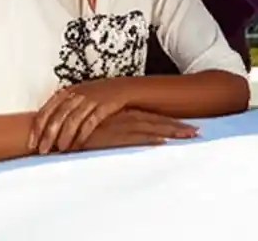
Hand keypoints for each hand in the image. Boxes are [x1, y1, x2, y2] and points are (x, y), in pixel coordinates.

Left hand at [28, 79, 131, 154]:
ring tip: (60, 151)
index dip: (37, 128)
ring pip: (72, 120)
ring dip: (64, 137)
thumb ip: (63, 109)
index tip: (31, 143)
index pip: (46, 110)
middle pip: (57, 116)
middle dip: (48, 135)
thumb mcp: (78, 97)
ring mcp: (91, 100)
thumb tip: (45, 131)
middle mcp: (77, 94)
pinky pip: (90, 123)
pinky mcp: (104, 106)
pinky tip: (77, 147)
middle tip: (43, 151)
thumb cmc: (99, 96)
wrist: (125, 88)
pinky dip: (81, 136)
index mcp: (67, 92)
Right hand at [81, 109, 199, 150]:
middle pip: (159, 121)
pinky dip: (149, 139)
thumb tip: (128, 136)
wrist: (57, 130)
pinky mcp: (111, 136)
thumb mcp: (101, 128)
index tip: (190, 127)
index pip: (154, 118)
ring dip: (172, 132)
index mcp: (124, 114)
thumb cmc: (77, 132)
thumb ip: (116, 130)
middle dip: (179, 127)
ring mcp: (119, 126)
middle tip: (199, 132)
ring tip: (190, 136)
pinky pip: (134, 138)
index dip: (173, 122)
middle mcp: (125, 118)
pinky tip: (163, 143)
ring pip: (152, 128)